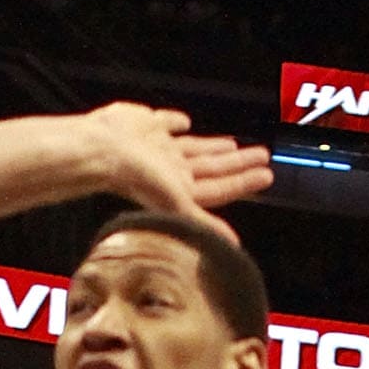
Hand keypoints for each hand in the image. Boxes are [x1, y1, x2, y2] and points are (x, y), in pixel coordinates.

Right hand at [86, 102, 272, 229]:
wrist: (101, 149)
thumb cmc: (135, 178)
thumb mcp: (176, 202)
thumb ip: (203, 221)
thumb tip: (232, 245)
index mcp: (181, 189)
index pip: (220, 188)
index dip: (244, 183)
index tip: (267, 176)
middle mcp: (171, 171)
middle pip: (213, 169)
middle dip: (238, 164)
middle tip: (263, 155)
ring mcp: (158, 148)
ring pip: (195, 149)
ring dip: (215, 148)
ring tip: (234, 144)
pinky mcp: (144, 126)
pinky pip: (166, 124)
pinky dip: (177, 123)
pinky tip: (186, 122)